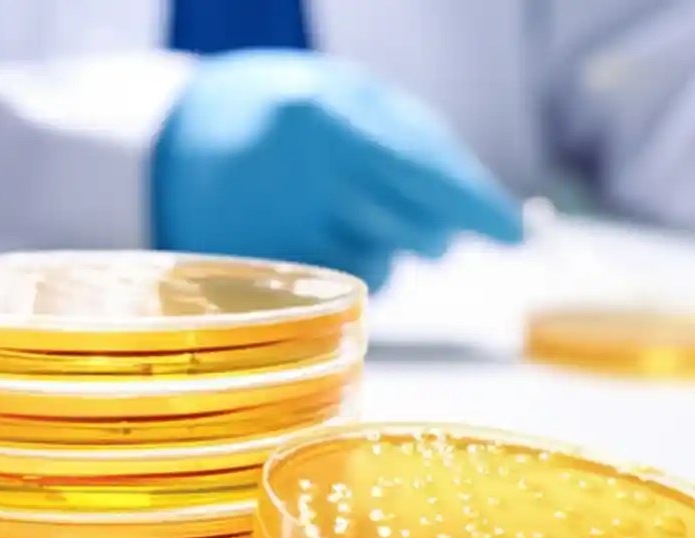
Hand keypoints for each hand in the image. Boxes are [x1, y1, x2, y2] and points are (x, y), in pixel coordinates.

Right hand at [151, 50, 520, 290]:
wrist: (177, 140)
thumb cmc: (287, 111)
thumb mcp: (346, 94)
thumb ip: (411, 140)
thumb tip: (478, 203)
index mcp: (329, 118)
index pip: (425, 172)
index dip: (478, 207)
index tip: (517, 235)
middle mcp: (306, 177)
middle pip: (417, 230)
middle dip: (439, 227)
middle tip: (426, 209)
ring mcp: (284, 229)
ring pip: (388, 266)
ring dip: (395, 245)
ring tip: (355, 208)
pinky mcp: (270, 273)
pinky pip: (351, 287)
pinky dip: (359, 266)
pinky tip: (329, 235)